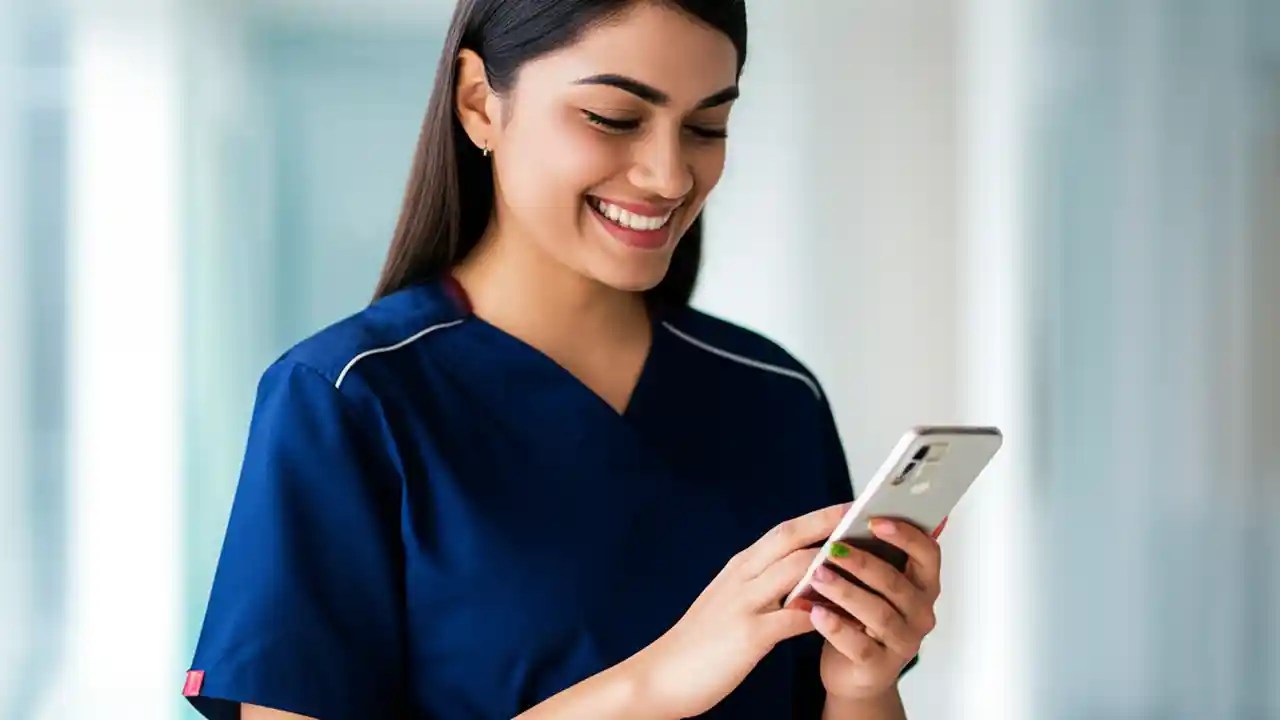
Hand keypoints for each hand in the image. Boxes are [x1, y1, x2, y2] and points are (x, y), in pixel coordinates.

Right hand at [633, 503, 848, 718]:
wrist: (660, 675)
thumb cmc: (699, 643)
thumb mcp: (729, 603)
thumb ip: (759, 586)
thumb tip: (799, 576)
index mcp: (739, 568)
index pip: (784, 531)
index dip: (819, 517)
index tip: (850, 508)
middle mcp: (741, 577)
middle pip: (791, 538)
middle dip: (831, 525)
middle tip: (868, 517)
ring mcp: (744, 603)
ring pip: (796, 569)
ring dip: (834, 565)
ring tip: (869, 563)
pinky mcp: (748, 634)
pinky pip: (796, 618)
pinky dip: (824, 615)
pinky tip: (847, 618)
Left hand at [809, 518, 943, 700]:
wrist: (853, 672)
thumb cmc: (862, 617)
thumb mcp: (872, 583)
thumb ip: (873, 552)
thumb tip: (858, 509)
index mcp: (924, 585)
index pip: (928, 553)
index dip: (905, 535)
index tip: (873, 520)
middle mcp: (921, 613)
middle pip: (897, 583)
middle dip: (863, 562)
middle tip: (832, 548)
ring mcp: (904, 642)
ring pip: (878, 613)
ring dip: (845, 591)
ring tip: (817, 576)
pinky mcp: (880, 666)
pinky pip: (859, 645)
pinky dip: (836, 627)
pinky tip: (815, 612)